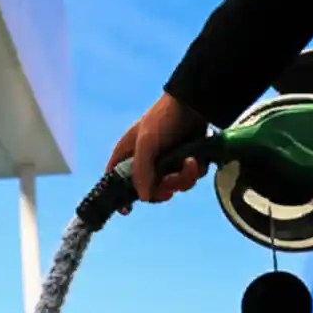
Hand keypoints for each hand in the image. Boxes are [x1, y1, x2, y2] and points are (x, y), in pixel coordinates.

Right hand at [106, 92, 208, 213]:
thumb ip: (141, 172)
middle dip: (163, 189)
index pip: (115, 180)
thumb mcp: (146, 143)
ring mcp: (166, 162)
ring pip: (173, 186)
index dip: (120, 196)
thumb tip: (143, 198)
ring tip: (191, 162)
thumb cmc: (163, 119)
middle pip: (149, 190)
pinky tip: (197, 159)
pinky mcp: (184, 161)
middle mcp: (145, 161)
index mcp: (128, 154)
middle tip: (171, 184)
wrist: (195, 104)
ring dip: (183, 179)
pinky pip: (188, 178)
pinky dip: (194, 172)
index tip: (127, 209)